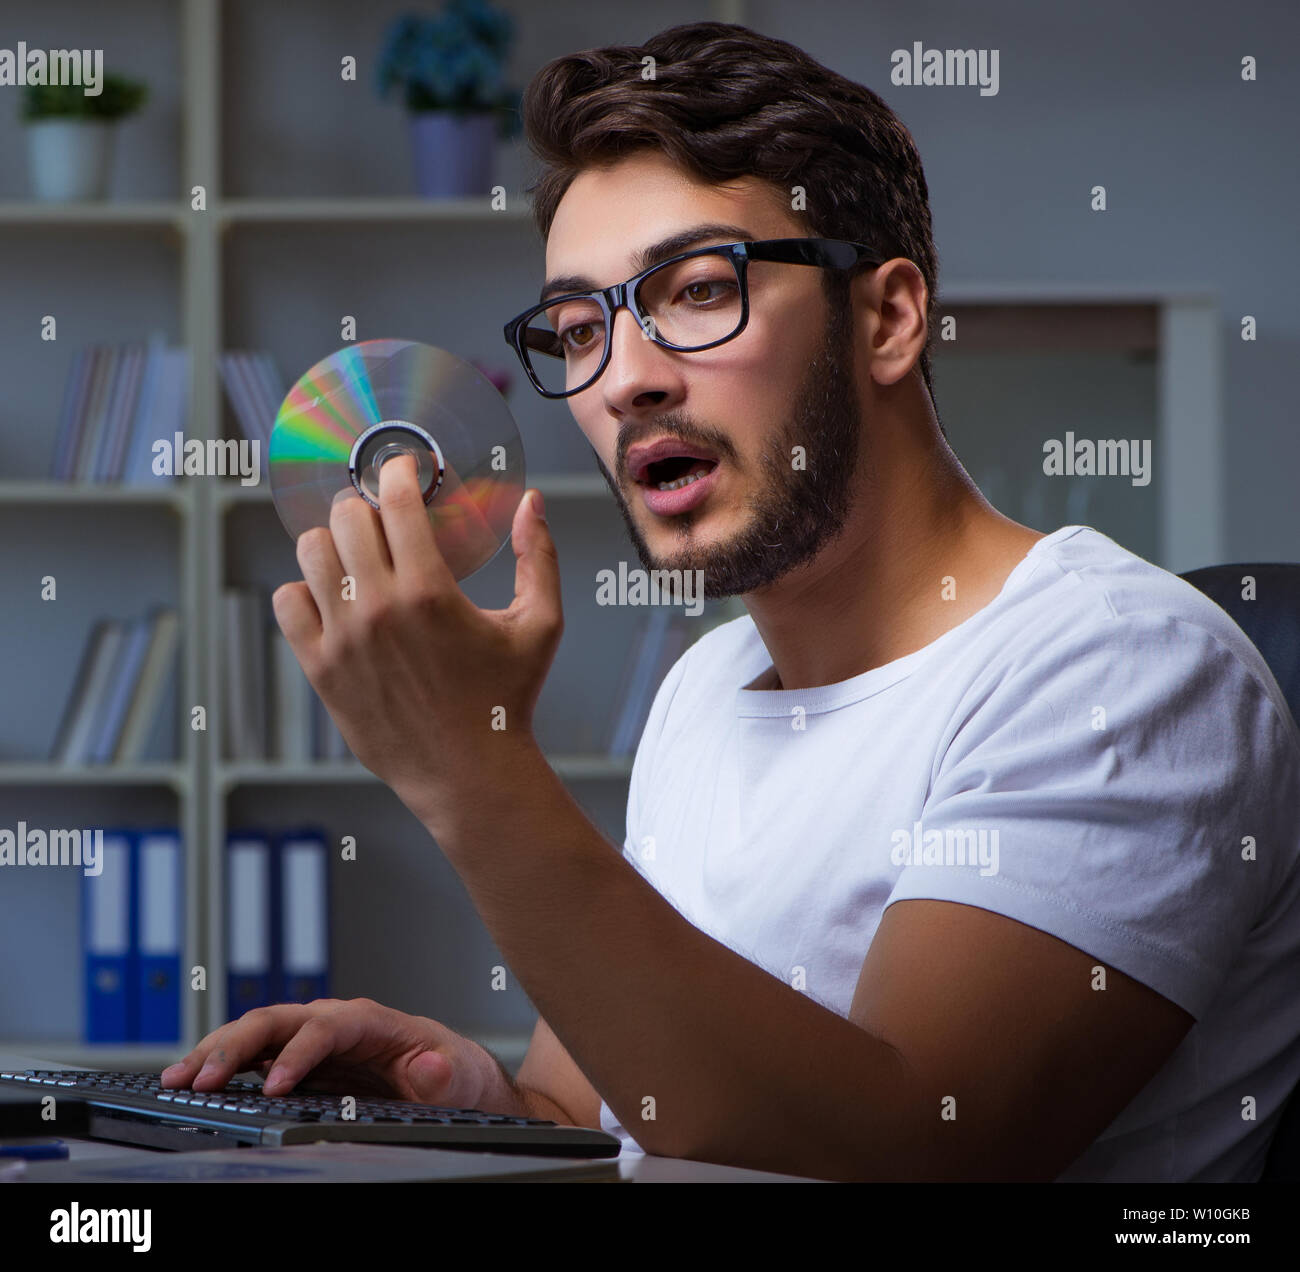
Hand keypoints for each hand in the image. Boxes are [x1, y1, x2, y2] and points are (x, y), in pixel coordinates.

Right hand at [159, 997, 508, 1109]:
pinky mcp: (299, 1058)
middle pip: (277, 1019)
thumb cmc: (454, 1072)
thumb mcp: (458, 1076)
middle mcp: (335, 1021)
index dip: (299, 1053)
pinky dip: (222, 1063)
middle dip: (236, 1045)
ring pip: (256, 1031)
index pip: (327, 1027)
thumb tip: (431, 1066)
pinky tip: (192, 1079)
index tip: (276, 1085)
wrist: (452, 1077)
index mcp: (372, 1021)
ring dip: (216, 1050)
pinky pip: (254, 1053)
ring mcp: (312, 1037)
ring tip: (178, 1077)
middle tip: (201, 1078)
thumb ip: (443, 1075)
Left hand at [271, 455, 561, 830]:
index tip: (401, 470)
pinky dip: (305, 590)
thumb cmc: (507, 698)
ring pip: (310, 553)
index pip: (394, 502)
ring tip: (358, 555)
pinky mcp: (320, 668)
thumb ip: (537, 557)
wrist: (467, 772)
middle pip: (345, 519)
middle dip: (366, 506)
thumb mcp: (540, 625)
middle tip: (383, 517)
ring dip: (334, 542)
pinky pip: (288, 602)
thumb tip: (532, 503)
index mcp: (430, 592)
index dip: (396, 473)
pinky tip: (335, 597)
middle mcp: (379, 609)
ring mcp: (343, 639)